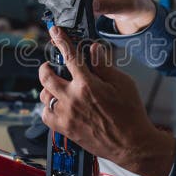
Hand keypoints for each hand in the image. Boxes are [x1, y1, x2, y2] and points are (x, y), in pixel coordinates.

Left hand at [39, 26, 175, 175]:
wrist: (131, 144)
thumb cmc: (130, 114)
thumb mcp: (123, 83)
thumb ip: (104, 65)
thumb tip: (93, 49)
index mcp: (88, 85)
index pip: (70, 56)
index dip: (61, 40)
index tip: (55, 31)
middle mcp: (73, 99)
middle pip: (46, 76)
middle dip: (46, 66)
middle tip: (50, 65)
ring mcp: (66, 115)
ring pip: (44, 95)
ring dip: (47, 88)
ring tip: (57, 87)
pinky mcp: (64, 130)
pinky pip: (45, 115)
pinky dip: (48, 107)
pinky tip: (58, 105)